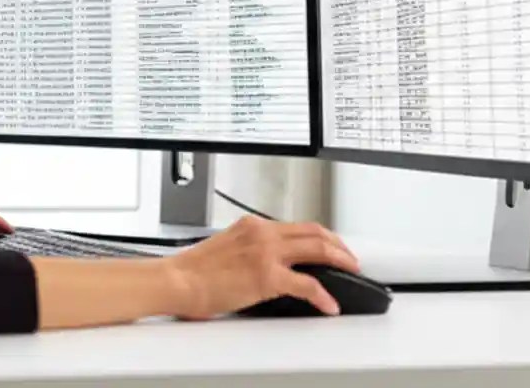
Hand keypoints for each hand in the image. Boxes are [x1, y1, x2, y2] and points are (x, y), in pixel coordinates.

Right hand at [162, 215, 359, 318]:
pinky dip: (324, 295)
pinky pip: (308, 284)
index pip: (296, 225)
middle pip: (314, 232)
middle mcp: (262, 233)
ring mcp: (266, 253)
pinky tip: (329, 304)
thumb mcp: (225, 247)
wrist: (178, 280)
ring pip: (318, 249)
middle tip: (349, 258)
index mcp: (251, 225)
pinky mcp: (268, 276)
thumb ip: (249, 249)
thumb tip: (266, 263)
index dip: (320, 236)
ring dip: (340, 260)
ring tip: (351, 272)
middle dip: (338, 245)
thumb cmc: (193, 271)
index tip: (329, 245)